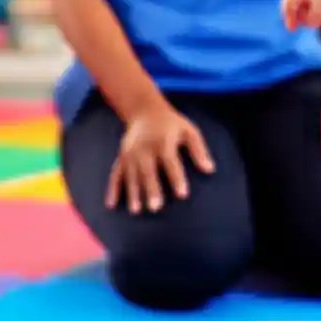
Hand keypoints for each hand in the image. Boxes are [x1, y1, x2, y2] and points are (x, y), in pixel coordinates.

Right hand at [106, 98, 214, 212]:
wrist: (144, 110)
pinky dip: (112, 190)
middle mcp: (144, 147)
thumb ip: (199, 150)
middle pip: (148, 170)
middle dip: (151, 189)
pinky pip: (115, 174)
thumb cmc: (172, 125)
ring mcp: (130, 153)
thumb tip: (210, 170)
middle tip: (156, 208)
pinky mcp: (121, 157)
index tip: (182, 195)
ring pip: (131, 175)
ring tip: (136, 211)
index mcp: (163, 141)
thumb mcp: (189, 131)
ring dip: (133, 193)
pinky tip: (111, 205)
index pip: (170, 161)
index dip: (177, 178)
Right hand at [282, 0, 320, 29]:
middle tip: (294, 28)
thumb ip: (309, 20)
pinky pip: (311, 3)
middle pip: (292, 2)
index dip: (287, 18)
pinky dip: (311, 11)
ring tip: (317, 21)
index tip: (292, 30)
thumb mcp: (319, 14)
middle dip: (293, 16)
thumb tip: (308, 22)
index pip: (287, 4)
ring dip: (303, 14)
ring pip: (302, 3)